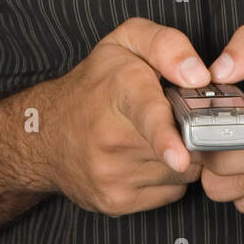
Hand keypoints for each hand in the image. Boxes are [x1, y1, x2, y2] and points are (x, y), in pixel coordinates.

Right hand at [40, 17, 209, 215]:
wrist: (45, 133)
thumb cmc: (96, 83)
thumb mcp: (127, 41)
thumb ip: (167, 45)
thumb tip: (199, 76)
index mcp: (119, 88)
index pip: (146, 114)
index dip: (165, 136)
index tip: (178, 156)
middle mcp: (112, 136)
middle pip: (183, 143)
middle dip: (194, 129)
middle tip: (177, 113)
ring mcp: (112, 174)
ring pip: (184, 170)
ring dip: (185, 153)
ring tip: (154, 133)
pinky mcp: (116, 201)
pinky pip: (172, 190)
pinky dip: (170, 174)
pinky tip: (146, 156)